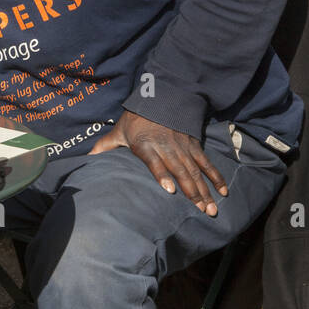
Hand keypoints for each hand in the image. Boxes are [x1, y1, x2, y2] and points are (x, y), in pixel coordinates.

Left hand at [89, 110, 227, 215]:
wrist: (158, 97)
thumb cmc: (135, 119)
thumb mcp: (118, 131)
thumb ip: (104, 147)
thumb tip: (85, 158)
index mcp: (145, 144)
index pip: (154, 161)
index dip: (162, 175)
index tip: (169, 190)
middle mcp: (166, 146)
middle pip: (180, 171)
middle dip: (191, 192)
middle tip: (201, 211)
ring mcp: (181, 146)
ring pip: (195, 170)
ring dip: (204, 190)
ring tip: (211, 208)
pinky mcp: (193, 144)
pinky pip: (205, 162)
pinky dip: (215, 176)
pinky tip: (223, 190)